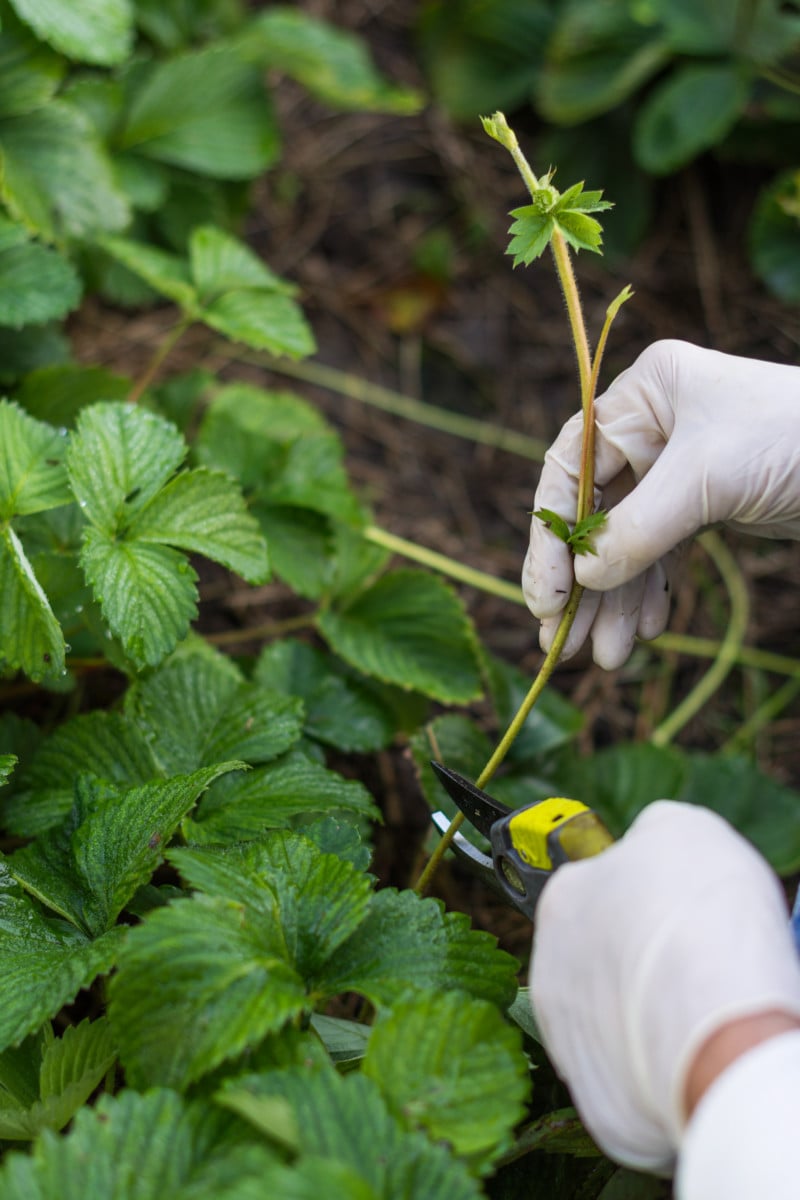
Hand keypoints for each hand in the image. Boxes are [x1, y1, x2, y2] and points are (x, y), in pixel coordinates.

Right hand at [523, 340, 799, 667]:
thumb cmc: (798, 437)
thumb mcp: (710, 477)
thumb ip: (638, 528)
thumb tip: (583, 579)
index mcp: (645, 395)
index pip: (570, 469)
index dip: (551, 536)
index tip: (546, 597)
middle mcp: (653, 429)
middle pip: (592, 514)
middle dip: (580, 583)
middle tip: (562, 643)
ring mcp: (677, 470)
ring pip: (625, 543)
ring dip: (615, 603)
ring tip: (607, 658)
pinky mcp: (705, 505)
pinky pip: (660, 554)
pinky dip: (651, 594)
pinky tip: (648, 632)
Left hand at [529, 801, 799, 1171]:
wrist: (714, 1025)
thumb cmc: (700, 917)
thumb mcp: (682, 831)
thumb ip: (652, 837)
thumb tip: (650, 845)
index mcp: (562, 899)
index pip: (595, 890)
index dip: (645, 898)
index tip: (682, 912)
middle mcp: (548, 969)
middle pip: (599, 961)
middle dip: (640, 961)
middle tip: (695, 962)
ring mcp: (567, 1040)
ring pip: (612, 1024)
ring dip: (646, 1016)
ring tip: (699, 1011)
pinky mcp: (599, 1102)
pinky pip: (633, 1081)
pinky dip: (660, 1071)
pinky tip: (692, 1056)